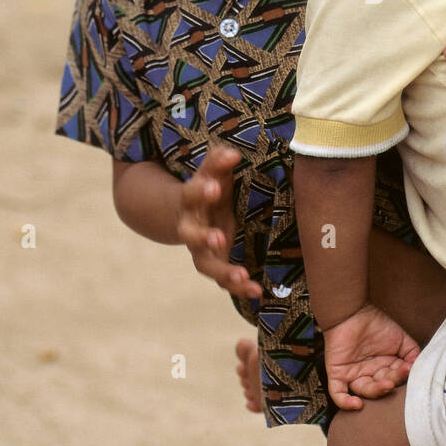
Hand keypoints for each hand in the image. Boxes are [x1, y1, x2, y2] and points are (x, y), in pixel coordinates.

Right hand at [177, 145, 261, 300]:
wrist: (189, 213)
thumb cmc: (209, 188)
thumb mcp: (212, 173)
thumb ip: (219, 162)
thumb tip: (232, 153)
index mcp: (189, 202)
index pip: (190, 194)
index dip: (200, 191)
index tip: (213, 186)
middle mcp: (190, 229)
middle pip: (190, 236)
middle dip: (203, 237)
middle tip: (218, 238)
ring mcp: (201, 250)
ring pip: (206, 265)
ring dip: (223, 272)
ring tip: (242, 276)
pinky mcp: (215, 264)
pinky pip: (224, 280)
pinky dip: (239, 288)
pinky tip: (257, 292)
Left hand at [322, 302, 418, 410]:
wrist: (352, 312)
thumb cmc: (376, 324)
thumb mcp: (401, 339)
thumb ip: (412, 353)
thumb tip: (419, 368)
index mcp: (383, 369)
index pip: (394, 379)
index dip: (401, 376)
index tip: (409, 368)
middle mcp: (369, 375)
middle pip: (381, 387)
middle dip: (390, 383)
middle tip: (397, 375)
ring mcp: (353, 375)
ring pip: (364, 391)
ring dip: (376, 391)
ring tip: (387, 383)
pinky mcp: (338, 374)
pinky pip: (339, 394)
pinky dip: (346, 402)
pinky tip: (357, 404)